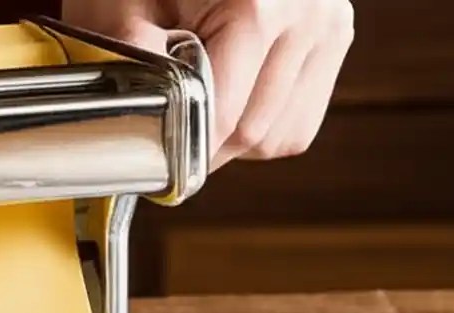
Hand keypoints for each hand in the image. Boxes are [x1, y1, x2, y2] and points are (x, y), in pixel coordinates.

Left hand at [64, 0, 354, 169]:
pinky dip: (260, 126)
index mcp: (259, 4)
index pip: (225, 116)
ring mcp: (329, 25)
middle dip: (202, 145)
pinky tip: (230, 96)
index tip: (151, 156)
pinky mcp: (334, 39)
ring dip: (233, 140)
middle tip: (163, 131)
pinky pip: (297, 123)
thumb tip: (138, 125)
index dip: (181, 147)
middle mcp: (309, 14)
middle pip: (254, 131)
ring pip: (280, 136)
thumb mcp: (119, 5)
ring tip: (198, 102)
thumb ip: (130, 60)